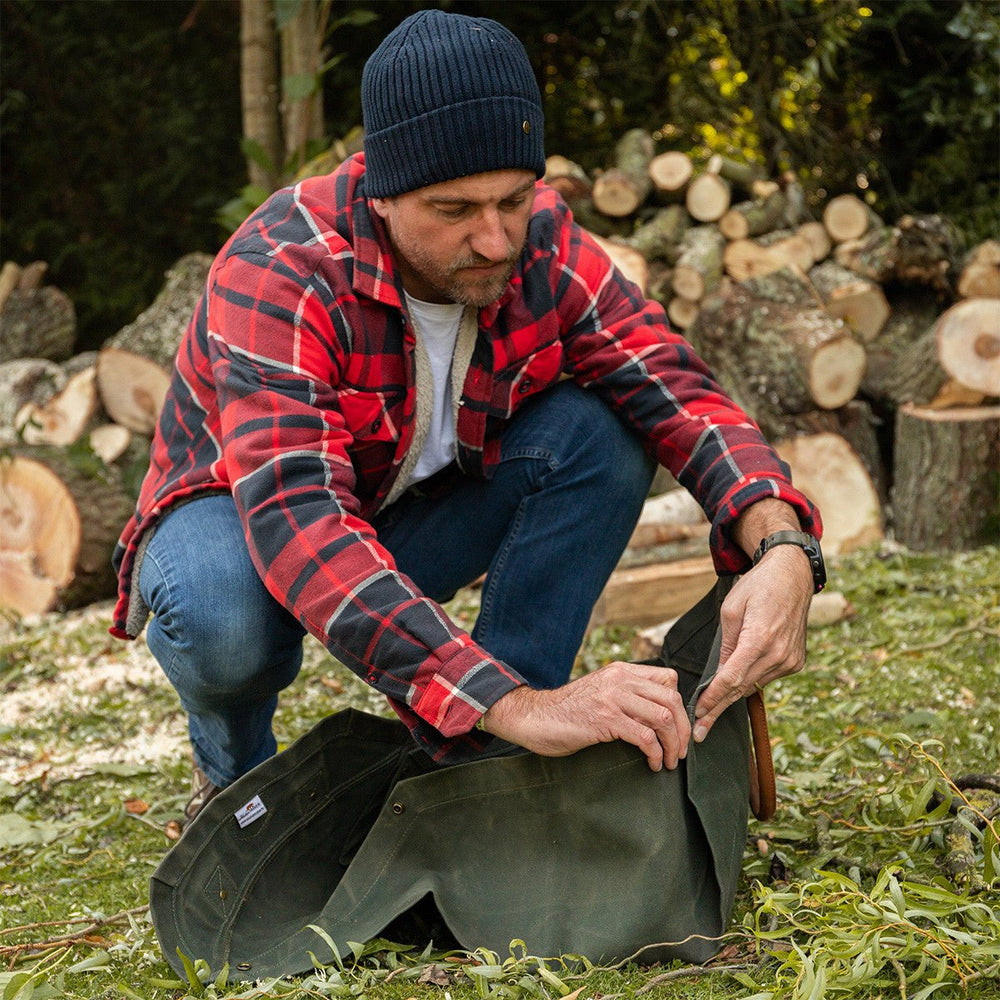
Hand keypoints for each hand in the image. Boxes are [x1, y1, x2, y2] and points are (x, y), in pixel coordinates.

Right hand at [481, 661, 690, 770]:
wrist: (535, 717)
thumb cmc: (568, 711)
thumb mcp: (601, 692)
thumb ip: (625, 694)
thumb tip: (657, 714)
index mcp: (621, 671)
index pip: (668, 679)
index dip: (680, 706)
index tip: (679, 728)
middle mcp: (620, 680)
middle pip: (671, 699)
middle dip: (683, 729)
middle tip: (680, 750)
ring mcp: (613, 698)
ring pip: (663, 718)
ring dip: (673, 744)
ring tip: (669, 760)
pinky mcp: (605, 719)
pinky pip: (645, 737)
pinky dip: (655, 753)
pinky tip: (652, 763)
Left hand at [692, 543, 812, 741]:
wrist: (792, 576)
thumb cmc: (757, 587)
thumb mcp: (731, 611)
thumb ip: (725, 645)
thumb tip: (719, 674)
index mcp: (759, 639)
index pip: (731, 678)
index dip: (713, 699)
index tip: (698, 715)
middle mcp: (778, 654)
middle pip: (741, 688)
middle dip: (718, 709)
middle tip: (699, 731)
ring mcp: (790, 660)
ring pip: (753, 685)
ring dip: (733, 694)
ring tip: (710, 709)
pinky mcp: (796, 662)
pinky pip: (766, 677)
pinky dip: (750, 680)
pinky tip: (738, 680)